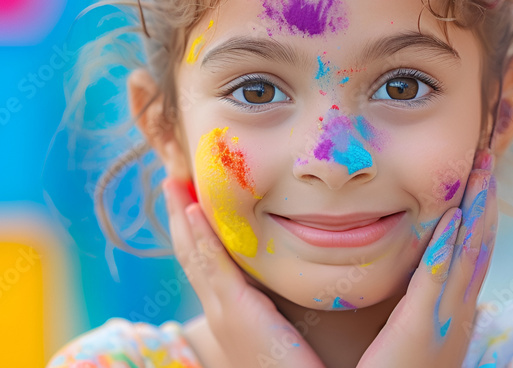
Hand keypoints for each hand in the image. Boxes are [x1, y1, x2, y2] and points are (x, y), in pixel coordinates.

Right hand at [163, 177, 325, 367]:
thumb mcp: (305, 332)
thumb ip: (309, 298)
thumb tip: (338, 265)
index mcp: (240, 319)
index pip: (212, 265)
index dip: (201, 233)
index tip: (195, 200)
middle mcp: (223, 315)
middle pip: (193, 255)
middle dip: (181, 218)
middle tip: (175, 181)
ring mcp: (224, 314)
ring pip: (193, 254)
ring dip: (181, 217)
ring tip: (174, 182)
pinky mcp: (234, 314)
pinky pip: (208, 266)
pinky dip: (197, 237)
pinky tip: (191, 209)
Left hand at [357, 149, 497, 367]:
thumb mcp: (408, 332)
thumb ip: (413, 299)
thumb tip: (402, 263)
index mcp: (451, 311)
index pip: (470, 251)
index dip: (478, 211)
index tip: (478, 174)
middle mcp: (456, 314)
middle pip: (479, 244)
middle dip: (485, 199)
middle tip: (486, 156)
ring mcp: (445, 322)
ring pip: (469, 256)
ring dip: (477, 211)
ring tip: (481, 171)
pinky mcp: (423, 332)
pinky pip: (437, 283)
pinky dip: (448, 250)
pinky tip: (452, 219)